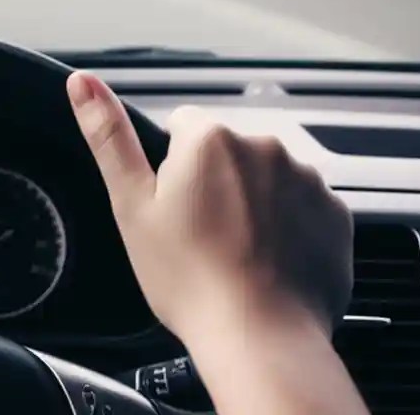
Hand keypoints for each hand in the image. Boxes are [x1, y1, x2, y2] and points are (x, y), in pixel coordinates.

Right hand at [65, 71, 352, 344]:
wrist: (258, 338)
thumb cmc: (188, 277)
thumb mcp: (131, 206)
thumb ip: (108, 136)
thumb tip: (82, 80)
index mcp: (210, 139)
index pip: (182, 127)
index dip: (171, 169)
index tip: (173, 209)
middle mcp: (265, 146)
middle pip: (226, 153)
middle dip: (214, 183)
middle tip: (200, 237)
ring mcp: (307, 180)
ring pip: (265, 180)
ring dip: (252, 204)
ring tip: (236, 255)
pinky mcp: (336, 214)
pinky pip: (303, 209)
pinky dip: (288, 229)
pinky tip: (268, 264)